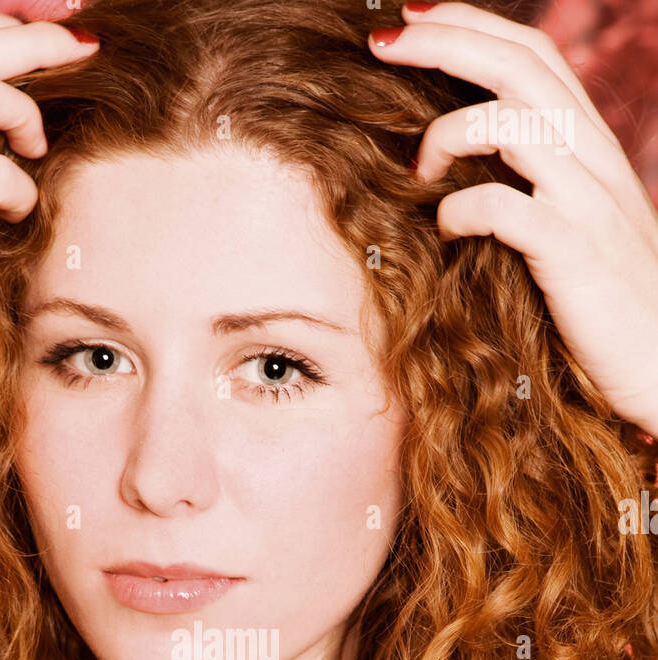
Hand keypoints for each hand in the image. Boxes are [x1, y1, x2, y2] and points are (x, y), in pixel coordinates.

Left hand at [368, 1, 657, 436]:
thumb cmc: (604, 305)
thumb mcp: (572, 227)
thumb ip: (534, 184)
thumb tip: (466, 163)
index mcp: (590, 145)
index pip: (531, 54)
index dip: (470, 25)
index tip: (408, 21)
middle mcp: (594, 158)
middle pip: (517, 66)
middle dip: (443, 41)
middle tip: (380, 41)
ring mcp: (587, 201)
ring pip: (512, 120)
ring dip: (446, 133)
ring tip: (416, 171)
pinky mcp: (573, 250)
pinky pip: (505, 205)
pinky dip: (460, 210)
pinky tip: (445, 231)